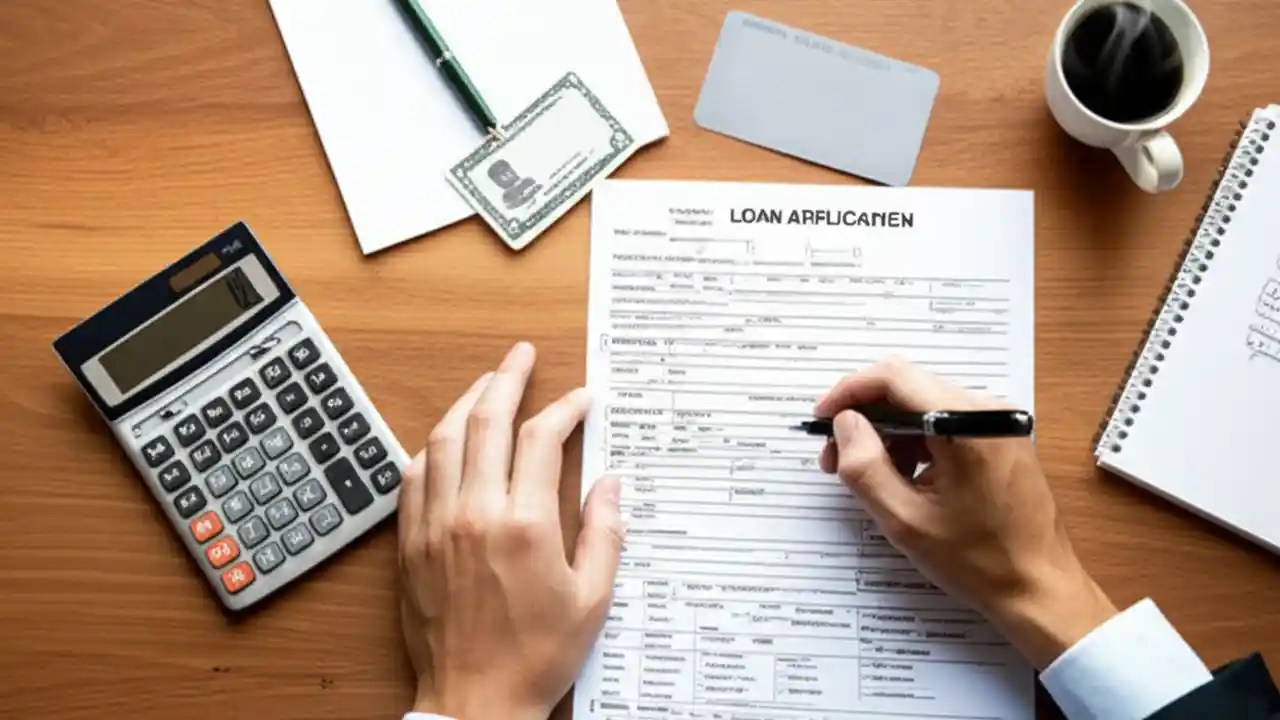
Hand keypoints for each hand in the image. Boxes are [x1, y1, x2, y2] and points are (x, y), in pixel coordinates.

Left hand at [399, 342, 624, 719]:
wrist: (474, 702)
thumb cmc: (536, 656)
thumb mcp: (592, 598)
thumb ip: (604, 533)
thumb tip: (609, 482)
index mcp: (524, 525)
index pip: (541, 439)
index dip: (564, 408)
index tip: (582, 400)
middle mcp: (474, 514)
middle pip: (486, 421)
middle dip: (507, 378)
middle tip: (522, 355)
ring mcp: (435, 526)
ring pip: (443, 440)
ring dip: (466, 403)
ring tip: (487, 384)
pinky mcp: (411, 544)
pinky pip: (412, 477)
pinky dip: (431, 448)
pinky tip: (446, 439)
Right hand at [816, 358, 1116, 668]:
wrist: (1041, 590)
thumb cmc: (979, 562)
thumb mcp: (905, 520)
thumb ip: (865, 466)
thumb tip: (845, 423)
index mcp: (968, 424)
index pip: (895, 378)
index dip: (848, 392)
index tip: (821, 419)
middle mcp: (988, 411)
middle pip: (908, 388)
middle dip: (864, 417)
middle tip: (834, 457)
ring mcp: (999, 423)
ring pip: (924, 405)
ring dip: (887, 432)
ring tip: (866, 475)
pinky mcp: (1002, 439)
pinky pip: (946, 423)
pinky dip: (914, 442)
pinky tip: (901, 478)